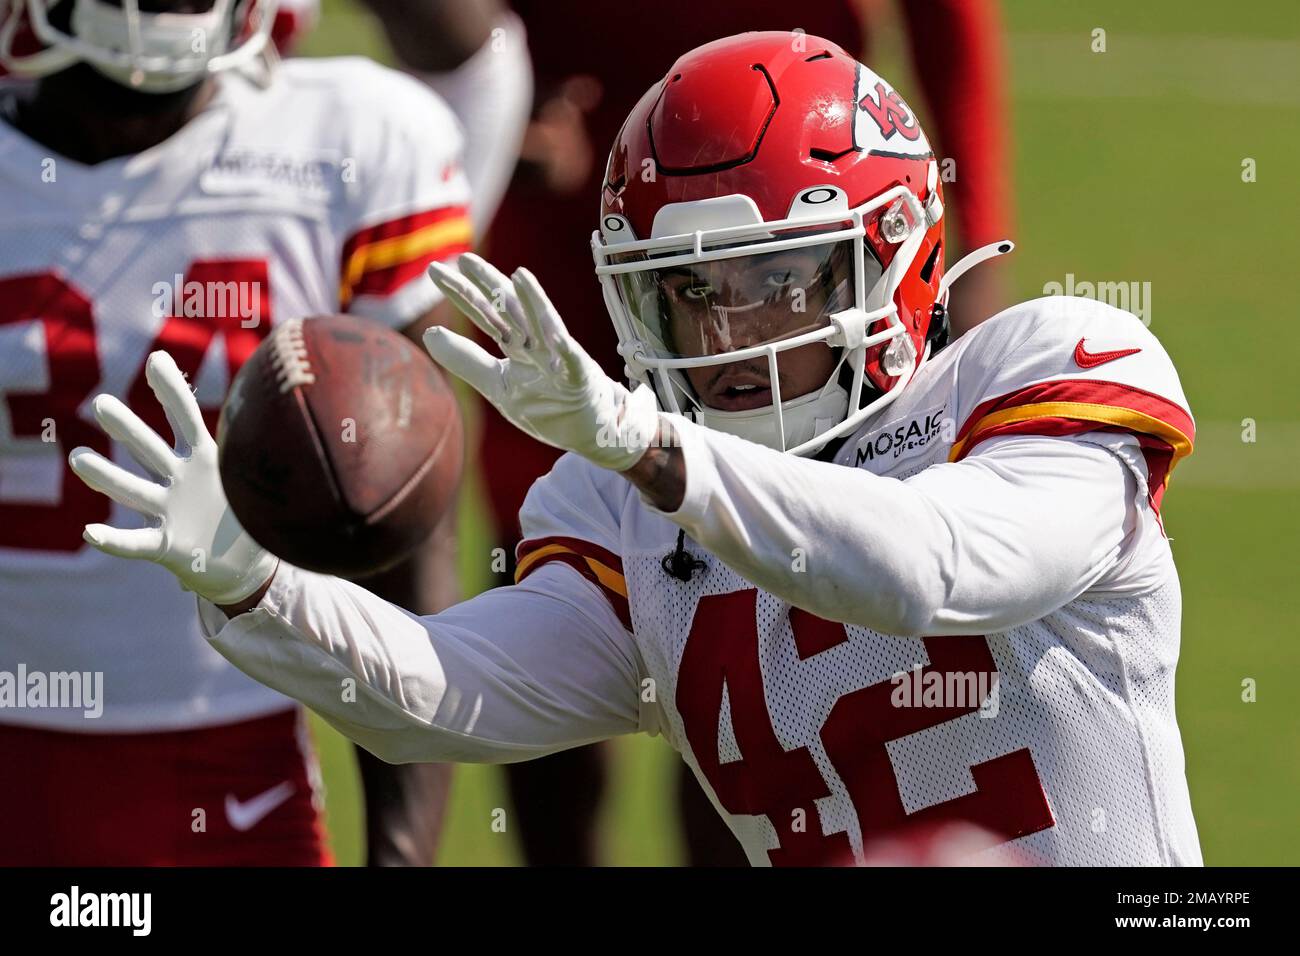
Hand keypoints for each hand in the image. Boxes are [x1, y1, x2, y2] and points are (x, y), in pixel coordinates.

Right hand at [67, 351, 277, 604]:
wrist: (245, 567)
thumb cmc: (249, 515)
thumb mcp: (258, 478)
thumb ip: (265, 449)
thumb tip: (288, 409)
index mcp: (204, 460)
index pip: (186, 419)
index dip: (172, 391)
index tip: (156, 360)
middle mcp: (179, 480)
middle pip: (150, 449)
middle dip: (127, 428)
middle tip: (102, 404)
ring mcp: (168, 512)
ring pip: (133, 491)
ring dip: (107, 476)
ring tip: (80, 459)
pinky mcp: (166, 546)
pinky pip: (136, 542)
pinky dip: (114, 540)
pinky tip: (91, 532)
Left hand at [424, 253, 659, 471]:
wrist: (591, 432)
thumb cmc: (547, 406)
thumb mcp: (498, 385)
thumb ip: (466, 361)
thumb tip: (428, 333)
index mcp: (516, 345)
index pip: (485, 314)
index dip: (461, 293)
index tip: (436, 270)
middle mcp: (536, 345)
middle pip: (510, 310)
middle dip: (488, 284)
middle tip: (464, 259)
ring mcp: (559, 359)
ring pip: (544, 326)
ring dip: (533, 302)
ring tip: (519, 276)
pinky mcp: (579, 378)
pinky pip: (571, 362)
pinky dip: (565, 350)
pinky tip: (556, 335)